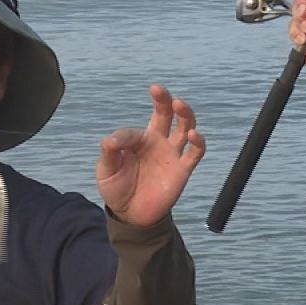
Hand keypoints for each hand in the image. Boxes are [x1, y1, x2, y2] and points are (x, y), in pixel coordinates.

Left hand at [97, 84, 205, 225]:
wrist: (131, 214)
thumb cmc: (117, 188)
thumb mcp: (107, 171)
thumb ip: (109, 154)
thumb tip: (109, 139)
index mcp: (139, 140)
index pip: (134, 130)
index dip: (125, 136)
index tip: (114, 145)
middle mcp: (158, 142)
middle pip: (166, 114)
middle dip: (164, 100)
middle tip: (159, 90)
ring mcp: (172, 154)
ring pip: (184, 127)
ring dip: (185, 114)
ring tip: (179, 103)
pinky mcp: (182, 170)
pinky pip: (195, 153)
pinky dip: (198, 142)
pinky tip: (194, 134)